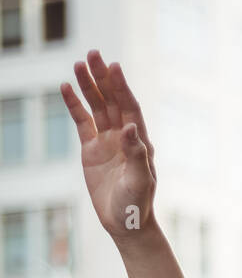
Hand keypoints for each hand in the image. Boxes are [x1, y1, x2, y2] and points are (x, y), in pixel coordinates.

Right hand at [60, 49, 156, 239]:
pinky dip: (75, 106)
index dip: (122, 87)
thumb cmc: (138, 204)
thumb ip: (136, 154)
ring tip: (78, 64)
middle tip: (93, 54)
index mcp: (140, 141)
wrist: (125, 223)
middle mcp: (124, 136)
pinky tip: (66, 88)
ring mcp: (107, 141)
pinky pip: (82, 122)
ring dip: (88, 86)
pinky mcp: (92, 150)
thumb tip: (130, 127)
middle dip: (103, 78)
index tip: (114, 66)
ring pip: (97, 107)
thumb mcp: (140, 180)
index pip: (130, 107)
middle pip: (113, 100)